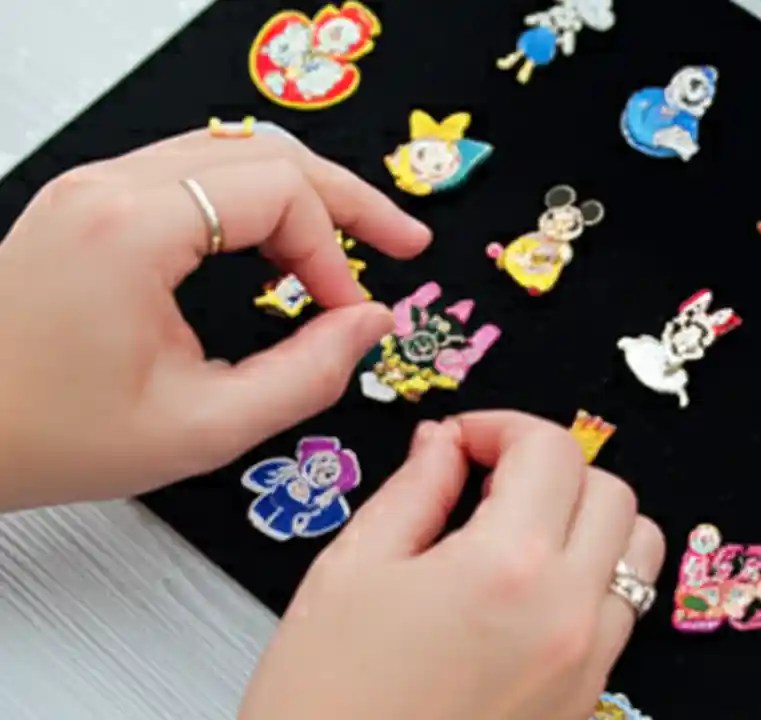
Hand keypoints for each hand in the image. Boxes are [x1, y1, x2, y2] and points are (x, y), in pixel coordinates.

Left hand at [0, 124, 431, 509]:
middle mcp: (109, 188)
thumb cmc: (43, 433)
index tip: (348, 312)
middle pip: (267, 151)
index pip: (281, 192)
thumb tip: (367, 327)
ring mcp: (94, 188)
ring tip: (350, 243)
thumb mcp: (201, 428)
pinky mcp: (89, 204)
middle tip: (400, 243)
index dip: (337, 250)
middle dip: (347, 199)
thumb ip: (306, 376)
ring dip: (303, 195)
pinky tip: (279, 245)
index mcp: (132, 229)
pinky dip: (253, 203)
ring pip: (233, 151)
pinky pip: (195, 173)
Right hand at [239, 411, 664, 719]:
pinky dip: (591, 580)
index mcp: (509, 568)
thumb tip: (444, 444)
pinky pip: (619, 615)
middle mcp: (567, 614)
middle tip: (487, 480)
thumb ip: (413, 490)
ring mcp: (585, 664)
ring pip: (636, 553)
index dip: (504, 427)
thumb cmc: (326, 701)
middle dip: (551, 468)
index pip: (552, 452)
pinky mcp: (584, 701)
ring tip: (520, 530)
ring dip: (589, 521)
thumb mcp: (351, 570)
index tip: (463, 441)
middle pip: (611, 492)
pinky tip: (527, 591)